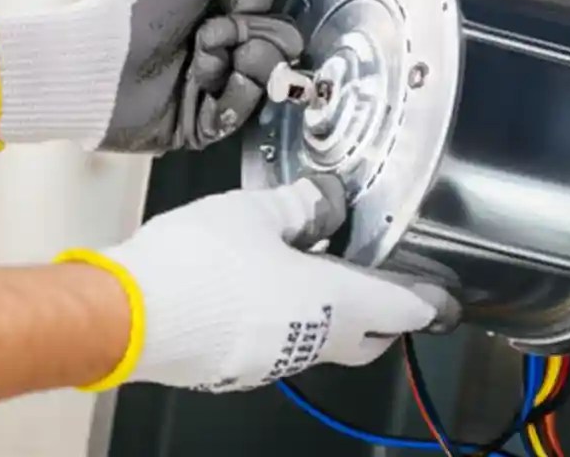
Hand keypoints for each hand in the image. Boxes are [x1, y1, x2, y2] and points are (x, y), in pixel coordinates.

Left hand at [0, 0, 302, 152]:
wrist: (89, 69)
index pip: (262, 3)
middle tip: (214, 38)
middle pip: (272, 42)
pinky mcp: (199, 123)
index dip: (253, 3)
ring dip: (244, 70)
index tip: (231, 1)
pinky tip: (209, 91)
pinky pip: (241, 117)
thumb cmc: (127, 16)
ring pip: (262, 81)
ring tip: (206, 66)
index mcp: (207, 4)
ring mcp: (208, 84)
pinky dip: (234, 103)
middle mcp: (212, 43)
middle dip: (257, 39)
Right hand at [69, 176, 457, 392]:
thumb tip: (319, 200)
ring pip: (324, 344)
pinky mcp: (240, 369)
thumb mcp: (252, 212)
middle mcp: (312, 340)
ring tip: (313, 275)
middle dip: (384, 317)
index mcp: (333, 301)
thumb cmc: (195, 265)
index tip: (437, 298)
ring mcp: (275, 361)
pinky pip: (283, 347)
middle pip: (369, 339)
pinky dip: (289, 324)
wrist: (131, 315)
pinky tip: (264, 294)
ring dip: (331, 317)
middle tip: (384, 288)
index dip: (425, 300)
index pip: (401, 308)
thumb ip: (296, 206)